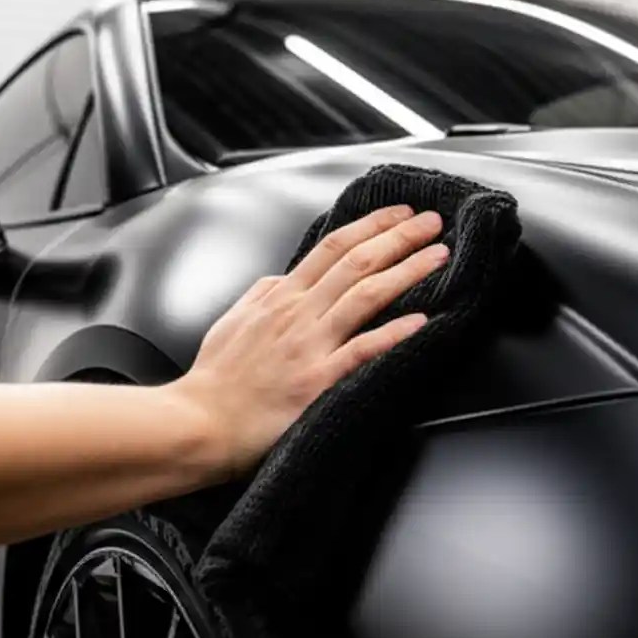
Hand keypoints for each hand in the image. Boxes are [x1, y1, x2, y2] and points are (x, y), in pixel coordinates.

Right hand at [165, 205, 447, 480]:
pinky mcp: (317, 381)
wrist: (199, 424)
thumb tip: (284, 278)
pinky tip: (421, 321)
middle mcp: (298, 314)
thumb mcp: (234, 320)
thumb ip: (262, 295)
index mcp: (280, 297)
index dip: (372, 225)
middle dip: (400, 237)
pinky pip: (362, 351)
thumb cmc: (215, 380)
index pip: (333, 247)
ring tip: (438, 256)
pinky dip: (393, 333)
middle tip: (432, 222)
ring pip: (366, 295)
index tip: (400, 214)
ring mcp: (309, 346)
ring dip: (407, 271)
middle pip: (357, 262)